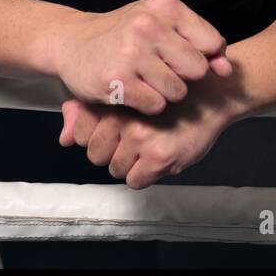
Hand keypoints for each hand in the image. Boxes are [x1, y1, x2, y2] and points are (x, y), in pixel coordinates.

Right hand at [50, 0, 231, 115]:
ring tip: (144, 80)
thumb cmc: (124, 34)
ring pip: (178, 90)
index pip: (212, 42)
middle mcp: (148, 25)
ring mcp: (131, 53)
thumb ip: (199, 43)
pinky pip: (155, 104)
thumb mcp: (161, 24)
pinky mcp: (116, 80)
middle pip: (197, 69)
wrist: (71, 42)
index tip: (183, 58)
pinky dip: (147, 104)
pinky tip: (131, 90)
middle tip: (160, 70)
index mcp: (164, 6)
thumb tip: (226, 69)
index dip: (204, 57)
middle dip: (184, 76)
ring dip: (165, 93)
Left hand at [58, 77, 246, 188]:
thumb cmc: (166, 95)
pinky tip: (158, 155)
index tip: (114, 131)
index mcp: (112, 99)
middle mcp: (122, 117)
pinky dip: (144, 174)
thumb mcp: (127, 95)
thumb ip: (88, 112)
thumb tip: (63, 138)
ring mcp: (140, 137)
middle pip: (95, 153)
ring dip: (129, 163)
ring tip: (150, 144)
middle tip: (136, 139)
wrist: (211, 95)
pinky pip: (134, 180)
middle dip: (112, 151)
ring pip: (115, 168)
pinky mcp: (159, 156)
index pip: (80, 133)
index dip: (95, 136)